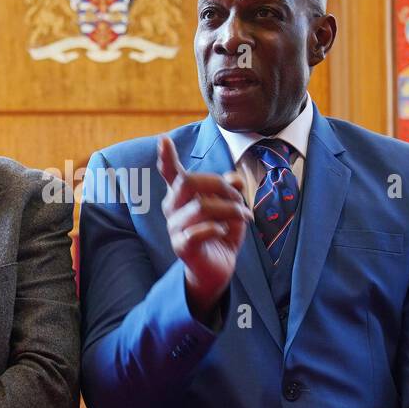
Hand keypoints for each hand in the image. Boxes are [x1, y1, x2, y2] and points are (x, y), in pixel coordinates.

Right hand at [157, 135, 250, 319]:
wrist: (218, 267)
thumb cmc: (222, 232)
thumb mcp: (231, 206)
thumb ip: (231, 189)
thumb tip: (234, 179)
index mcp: (181, 195)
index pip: (170, 173)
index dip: (166, 157)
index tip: (164, 139)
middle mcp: (172, 208)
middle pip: (189, 182)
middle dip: (220, 186)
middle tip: (240, 198)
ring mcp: (175, 227)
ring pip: (201, 206)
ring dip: (230, 209)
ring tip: (245, 217)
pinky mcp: (182, 246)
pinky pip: (198, 231)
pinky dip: (217, 228)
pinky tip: (223, 232)